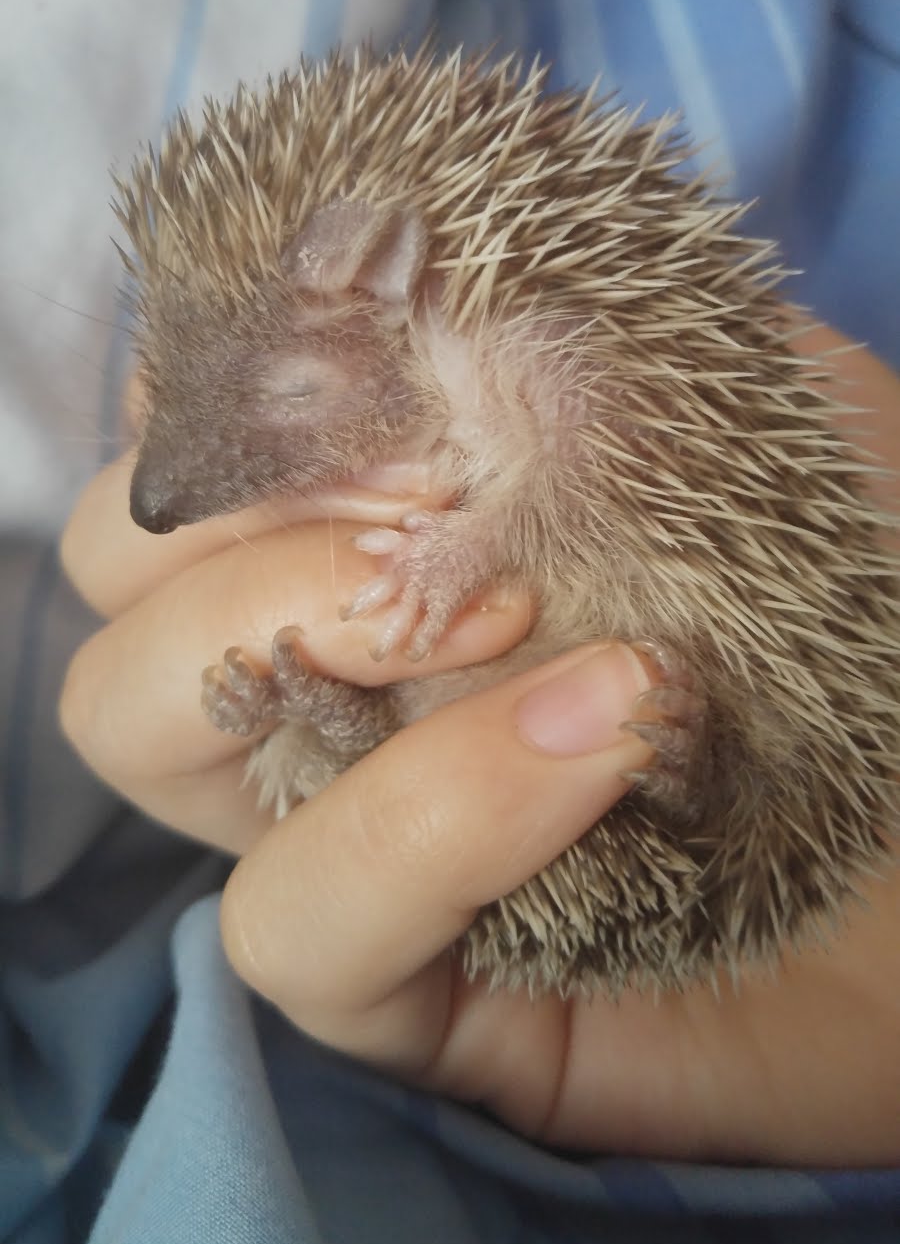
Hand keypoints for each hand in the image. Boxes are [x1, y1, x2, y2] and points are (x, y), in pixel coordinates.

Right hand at [59, 324, 899, 1166]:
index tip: (365, 352)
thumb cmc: (880, 594)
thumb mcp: (771, 406)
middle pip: (121, 586)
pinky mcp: (415, 987)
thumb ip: (612, 319)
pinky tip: (595, 741)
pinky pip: (296, 924)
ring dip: (283, 634)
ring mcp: (355, 824)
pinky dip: (417, 816)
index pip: (190, 446)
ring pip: (135, 737)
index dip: (228, 386)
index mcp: (385, 532)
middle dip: (238, 518)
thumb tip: (437, 256)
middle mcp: (335, 673)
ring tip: (503, 608)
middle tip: (436, 501)